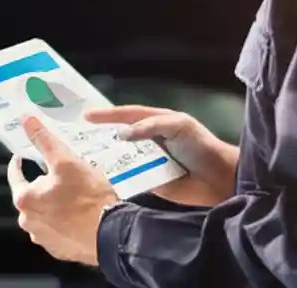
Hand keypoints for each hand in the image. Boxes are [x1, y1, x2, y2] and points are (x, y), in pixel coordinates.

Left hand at [7, 114, 118, 265]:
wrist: (112, 233)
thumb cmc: (88, 197)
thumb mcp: (66, 161)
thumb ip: (44, 140)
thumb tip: (26, 120)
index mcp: (25, 199)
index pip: (15, 175)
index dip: (20, 162)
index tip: (23, 156)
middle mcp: (28, 221)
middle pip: (31, 194)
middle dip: (44, 184)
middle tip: (63, 175)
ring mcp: (43, 238)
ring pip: (44, 212)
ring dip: (54, 203)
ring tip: (75, 194)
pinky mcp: (58, 248)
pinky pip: (56, 229)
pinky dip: (63, 220)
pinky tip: (79, 213)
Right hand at [84, 105, 237, 206]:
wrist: (219, 179)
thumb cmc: (200, 146)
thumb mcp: (177, 126)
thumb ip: (150, 126)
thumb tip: (121, 134)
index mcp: (157, 122)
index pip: (127, 115)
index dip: (107, 115)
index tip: (86, 115)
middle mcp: (150, 141)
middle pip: (120, 137)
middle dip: (100, 136)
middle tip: (77, 138)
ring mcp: (149, 162)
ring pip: (122, 158)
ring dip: (105, 158)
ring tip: (82, 159)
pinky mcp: (150, 182)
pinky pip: (130, 178)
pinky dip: (117, 178)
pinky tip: (100, 179)